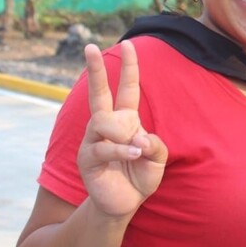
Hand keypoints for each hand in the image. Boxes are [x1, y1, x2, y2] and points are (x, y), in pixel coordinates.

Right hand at [77, 41, 167, 217]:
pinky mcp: (87, 159)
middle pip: (98, 92)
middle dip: (96, 69)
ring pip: (104, 122)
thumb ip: (155, 144)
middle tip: (90, 47)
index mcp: (125, 119)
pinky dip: (122, 151)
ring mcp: (93, 141)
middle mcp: (106, 125)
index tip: (127, 44)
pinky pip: (103, 148)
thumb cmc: (140, 174)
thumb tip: (138, 139)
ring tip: (136, 149)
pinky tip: (134, 154)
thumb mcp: (158, 157)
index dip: (128, 67)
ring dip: (123, 133)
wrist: (125, 203)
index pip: (126, 88)